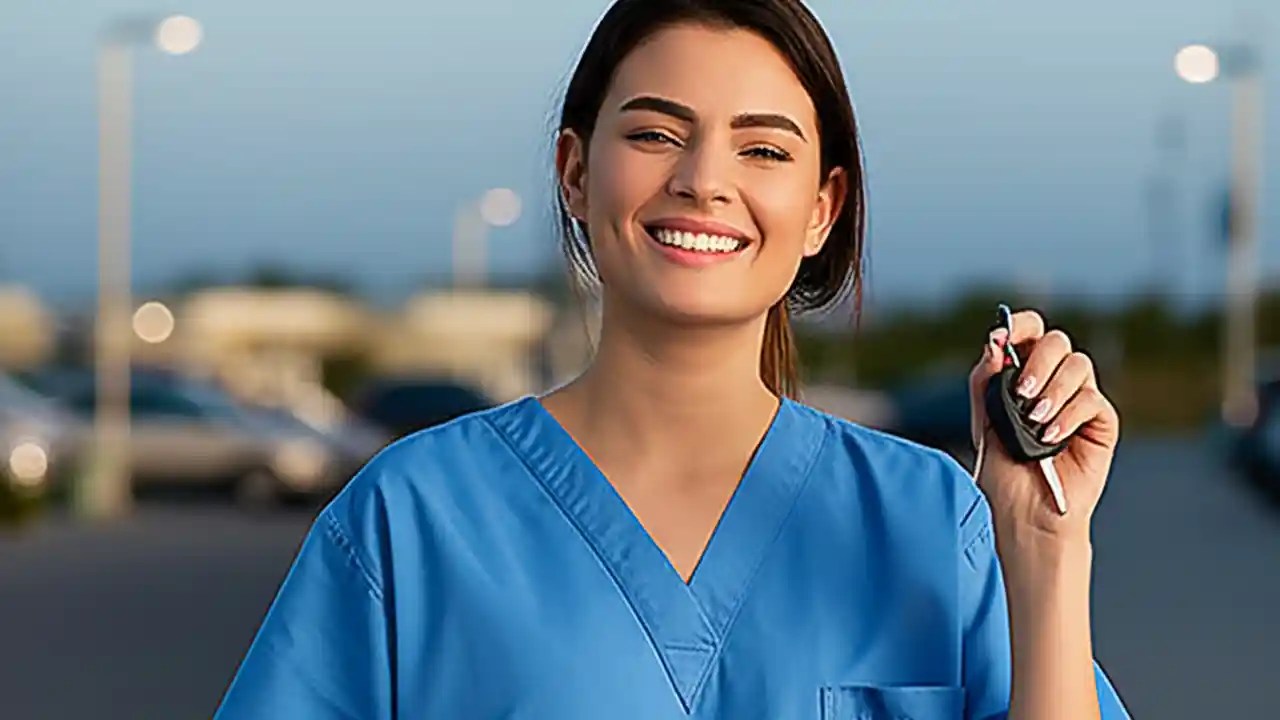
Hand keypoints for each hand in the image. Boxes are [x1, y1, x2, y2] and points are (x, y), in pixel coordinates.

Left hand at [967, 309, 1120, 542]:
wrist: (1022, 511)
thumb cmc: (1002, 469)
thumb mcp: (984, 419)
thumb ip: (985, 380)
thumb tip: (994, 344)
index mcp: (1024, 373)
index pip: (1030, 331)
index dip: (1020, 324)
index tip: (1002, 335)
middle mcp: (1054, 381)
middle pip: (1057, 341)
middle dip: (1038, 361)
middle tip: (1022, 393)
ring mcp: (1078, 399)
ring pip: (1078, 365)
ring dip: (1053, 390)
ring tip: (1033, 420)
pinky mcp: (1100, 423)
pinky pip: (1091, 400)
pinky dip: (1067, 416)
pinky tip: (1049, 437)